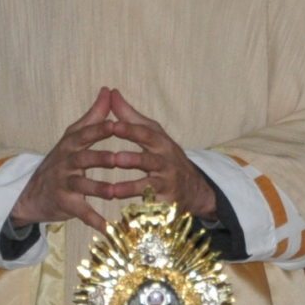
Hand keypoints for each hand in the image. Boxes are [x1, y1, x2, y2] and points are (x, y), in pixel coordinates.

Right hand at [11, 87, 116, 231]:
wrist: (32, 193)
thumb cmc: (62, 161)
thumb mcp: (74, 137)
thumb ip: (93, 117)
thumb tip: (107, 91)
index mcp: (72, 144)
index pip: (86, 134)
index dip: (100, 129)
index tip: (117, 123)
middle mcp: (67, 162)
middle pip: (84, 158)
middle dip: (100, 158)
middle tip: (118, 158)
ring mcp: (64, 184)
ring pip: (82, 185)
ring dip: (98, 189)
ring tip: (115, 193)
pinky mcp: (65, 204)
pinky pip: (81, 212)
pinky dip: (95, 220)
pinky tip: (109, 228)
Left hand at [89, 91, 217, 218]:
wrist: (193, 188)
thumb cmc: (164, 156)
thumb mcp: (152, 134)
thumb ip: (129, 116)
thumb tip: (111, 92)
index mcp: (160, 143)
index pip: (145, 134)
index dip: (130, 130)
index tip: (112, 125)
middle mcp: (166, 162)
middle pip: (149, 160)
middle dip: (133, 160)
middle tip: (115, 159)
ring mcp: (167, 183)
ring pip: (149, 185)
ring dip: (131, 188)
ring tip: (113, 191)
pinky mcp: (166, 203)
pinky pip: (151, 206)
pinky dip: (138, 209)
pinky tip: (122, 212)